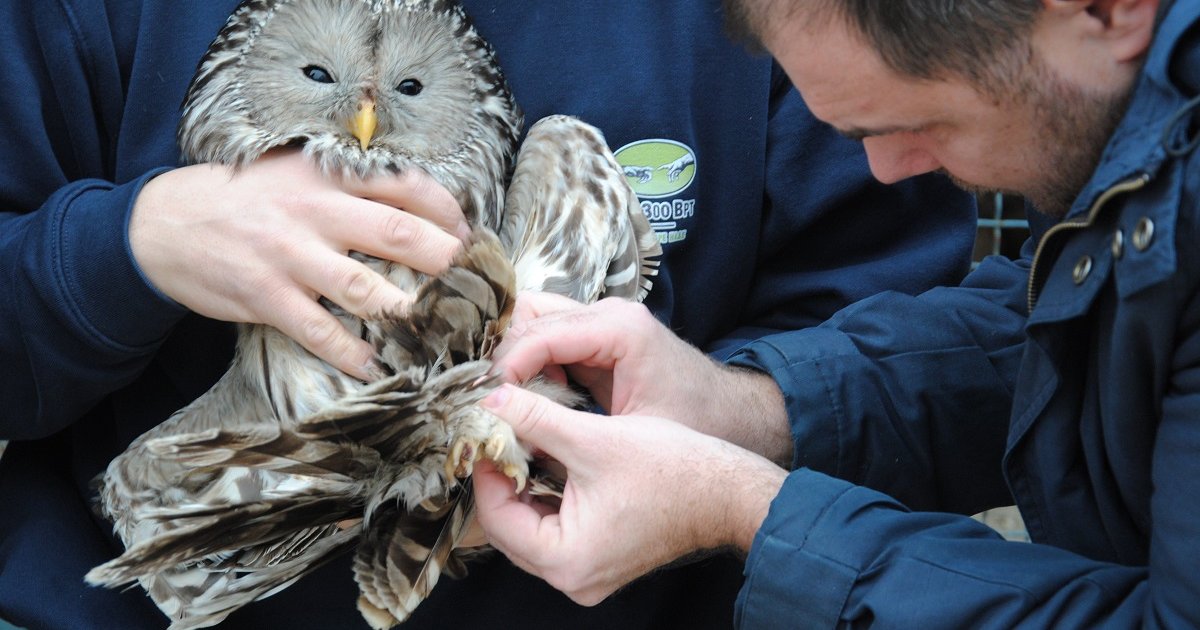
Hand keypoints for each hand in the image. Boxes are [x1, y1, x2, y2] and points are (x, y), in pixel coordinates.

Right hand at [129, 149, 466, 379]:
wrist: (164, 225)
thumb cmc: (245, 198)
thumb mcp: (297, 172)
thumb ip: (351, 185)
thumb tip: (420, 209)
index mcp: (329, 174)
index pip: (408, 186)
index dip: (451, 214)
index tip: (474, 239)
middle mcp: (315, 210)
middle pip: (402, 235)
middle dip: (451, 264)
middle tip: (482, 289)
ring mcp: (291, 256)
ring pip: (368, 290)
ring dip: (413, 316)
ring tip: (447, 334)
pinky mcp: (267, 296)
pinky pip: (322, 332)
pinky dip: (355, 355)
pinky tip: (381, 368)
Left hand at [472, 384, 786, 605]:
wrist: (729, 491)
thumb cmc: (672, 469)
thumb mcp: (594, 438)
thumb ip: (535, 419)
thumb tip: (489, 403)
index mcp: (565, 559)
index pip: (496, 515)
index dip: (484, 467)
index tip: (483, 428)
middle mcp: (572, 578)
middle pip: (509, 525)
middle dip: (502, 476)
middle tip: (498, 430)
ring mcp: (587, 571)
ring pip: (531, 524)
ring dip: (524, 482)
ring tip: (522, 437)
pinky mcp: (601, 558)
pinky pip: (556, 527)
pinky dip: (548, 493)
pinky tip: (551, 456)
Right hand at [492, 294, 792, 464]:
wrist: (734, 418)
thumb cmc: (693, 426)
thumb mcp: (630, 434)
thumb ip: (566, 423)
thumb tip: (506, 422)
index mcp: (620, 328)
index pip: (540, 333)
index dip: (505, 367)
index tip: (484, 403)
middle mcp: (610, 312)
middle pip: (530, 314)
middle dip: (502, 356)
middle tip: (484, 401)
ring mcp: (604, 319)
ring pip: (534, 320)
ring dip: (514, 356)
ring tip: (500, 400)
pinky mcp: (600, 335)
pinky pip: (550, 335)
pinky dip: (531, 361)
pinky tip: (524, 397)